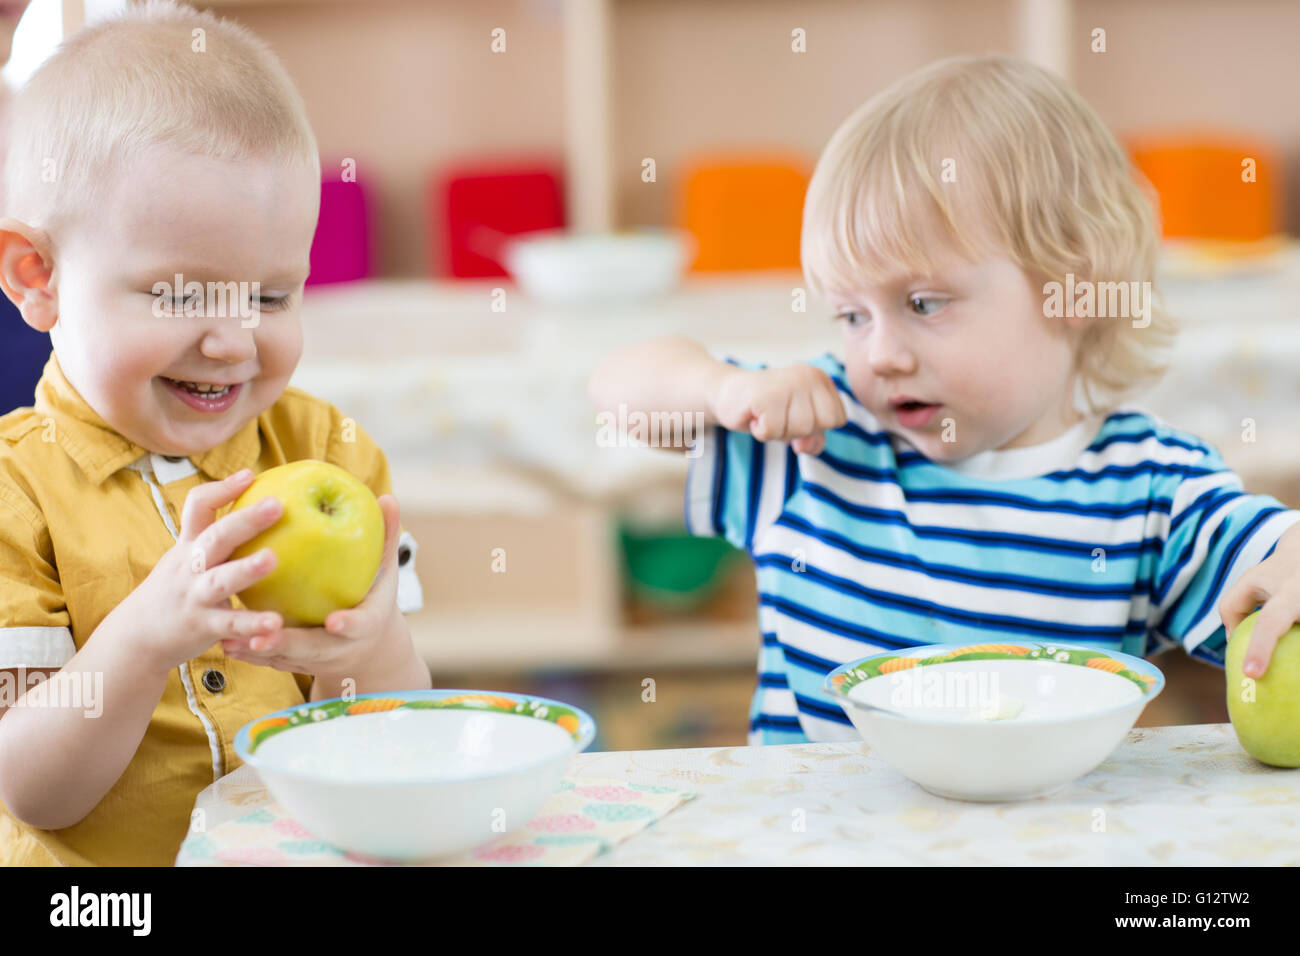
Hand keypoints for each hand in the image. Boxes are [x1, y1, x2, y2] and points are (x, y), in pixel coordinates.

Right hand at [118, 468, 286, 674]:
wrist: (135, 637)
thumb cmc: (176, 589)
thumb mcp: (187, 557)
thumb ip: (216, 536)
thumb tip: (259, 505)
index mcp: (190, 544)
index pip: (198, 507)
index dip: (222, 489)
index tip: (251, 475)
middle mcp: (191, 566)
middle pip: (216, 537)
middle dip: (246, 520)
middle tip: (277, 505)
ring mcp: (196, 596)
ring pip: (221, 580)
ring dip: (246, 569)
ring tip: (272, 559)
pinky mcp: (202, 626)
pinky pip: (230, 625)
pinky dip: (252, 624)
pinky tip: (276, 623)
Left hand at [219, 493, 408, 681]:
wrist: (371, 647)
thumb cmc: (374, 597)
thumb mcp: (387, 570)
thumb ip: (386, 538)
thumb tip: (387, 496)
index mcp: (368, 625)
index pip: (360, 626)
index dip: (348, 625)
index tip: (333, 622)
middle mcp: (341, 649)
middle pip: (313, 649)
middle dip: (286, 644)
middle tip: (262, 635)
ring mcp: (317, 660)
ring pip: (286, 660)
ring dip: (259, 652)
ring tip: (232, 639)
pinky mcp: (297, 665)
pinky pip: (271, 662)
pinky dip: (250, 655)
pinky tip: (226, 642)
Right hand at [708, 363, 846, 454]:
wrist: (727, 394)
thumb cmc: (768, 409)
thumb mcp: (799, 424)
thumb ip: (815, 437)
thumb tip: (805, 446)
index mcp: (821, 379)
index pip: (837, 419)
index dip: (815, 426)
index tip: (793, 413)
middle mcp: (808, 376)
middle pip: (819, 426)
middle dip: (797, 430)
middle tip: (778, 414)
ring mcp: (787, 383)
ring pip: (798, 430)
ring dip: (778, 431)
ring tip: (766, 414)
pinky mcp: (765, 396)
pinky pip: (772, 433)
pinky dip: (760, 432)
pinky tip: (754, 415)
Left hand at [1219, 523, 1299, 677]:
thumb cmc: (1278, 574)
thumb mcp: (1251, 582)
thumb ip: (1233, 608)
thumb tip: (1232, 644)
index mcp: (1290, 594)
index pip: (1272, 622)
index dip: (1260, 648)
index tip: (1251, 674)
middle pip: (1299, 641)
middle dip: (1295, 669)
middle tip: (1261, 682)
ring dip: (1296, 671)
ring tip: (1290, 693)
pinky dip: (1298, 665)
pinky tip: (1294, 684)